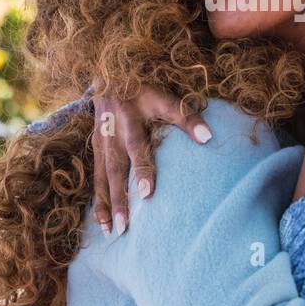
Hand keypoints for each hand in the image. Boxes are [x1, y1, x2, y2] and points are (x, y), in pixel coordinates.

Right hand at [91, 86, 211, 235]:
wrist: (108, 74)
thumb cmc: (144, 89)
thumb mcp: (165, 96)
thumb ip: (186, 117)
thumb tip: (209, 138)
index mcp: (130, 120)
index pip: (138, 148)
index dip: (144, 170)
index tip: (149, 194)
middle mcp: (112, 134)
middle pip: (116, 170)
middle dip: (119, 199)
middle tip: (125, 227)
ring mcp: (101, 143)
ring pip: (102, 178)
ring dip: (105, 205)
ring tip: (111, 231)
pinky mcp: (95, 149)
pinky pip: (96, 178)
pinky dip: (97, 199)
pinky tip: (101, 221)